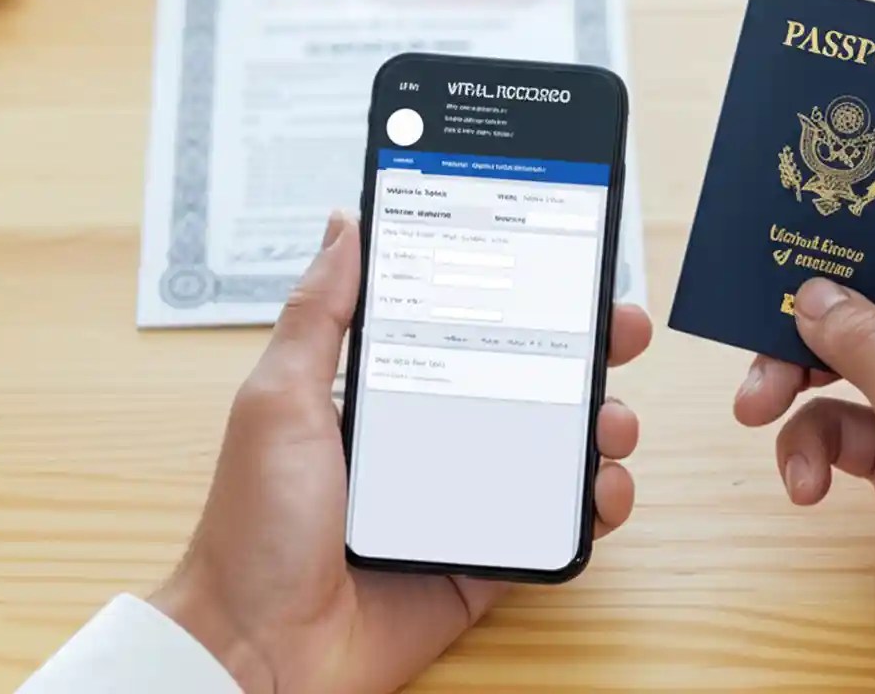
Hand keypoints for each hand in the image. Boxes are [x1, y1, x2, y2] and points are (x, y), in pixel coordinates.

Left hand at [150, 212, 652, 692]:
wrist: (261, 650)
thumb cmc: (254, 526)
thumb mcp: (278, 401)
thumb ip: (319, 313)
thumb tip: (346, 224)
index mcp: (390, 393)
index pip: (473, 328)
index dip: (525, 298)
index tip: (567, 270)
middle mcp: (435, 437)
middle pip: (532, 381)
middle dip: (588, 353)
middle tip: (621, 332)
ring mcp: (466, 498)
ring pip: (558, 448)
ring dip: (603, 425)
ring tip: (612, 422)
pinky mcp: (486, 556)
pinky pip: (557, 522)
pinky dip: (596, 504)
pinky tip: (603, 489)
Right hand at [734, 193, 874, 693]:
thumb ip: (868, 344)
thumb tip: (813, 293)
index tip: (828, 194)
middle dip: (813, 313)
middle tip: (758, 325)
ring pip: (845, 362)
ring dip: (794, 385)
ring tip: (755, 412)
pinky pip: (839, 425)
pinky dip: (810, 448)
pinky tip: (803, 486)